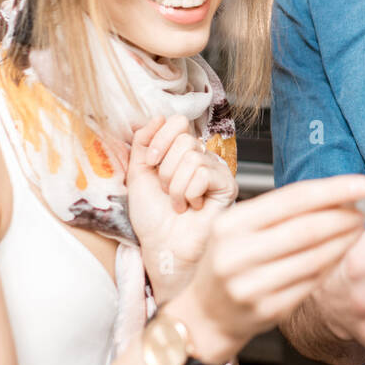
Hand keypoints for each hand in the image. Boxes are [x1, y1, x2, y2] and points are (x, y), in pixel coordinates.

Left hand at [126, 115, 238, 301]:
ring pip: (193, 157)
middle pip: (184, 140)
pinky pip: (205, 173)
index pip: (177, 122)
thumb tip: (156, 117)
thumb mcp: (137, 174)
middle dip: (166, 169)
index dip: (160, 140)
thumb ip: (142, 144)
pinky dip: (190, 193)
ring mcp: (215, 171)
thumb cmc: (152, 218)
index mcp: (179, 152)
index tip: (151, 162)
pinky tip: (193, 207)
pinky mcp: (227, 186)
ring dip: (176, 186)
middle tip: (167, 191)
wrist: (162, 246)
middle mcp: (200, 158)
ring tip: (178, 203)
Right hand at [174, 175, 364, 363]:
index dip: (332, 190)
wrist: (207, 314)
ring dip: (344, 241)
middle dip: (343, 217)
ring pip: (313, 258)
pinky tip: (342, 252)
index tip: (361, 185)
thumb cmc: (230, 262)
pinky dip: (333, 264)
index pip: (292, 199)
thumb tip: (337, 195)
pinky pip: (312, 282)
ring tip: (358, 228)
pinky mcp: (268, 311)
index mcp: (231, 225)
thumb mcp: (240, 228)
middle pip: (306, 229)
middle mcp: (237, 255)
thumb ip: (282, 211)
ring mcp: (251, 286)